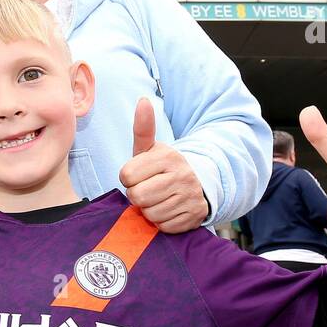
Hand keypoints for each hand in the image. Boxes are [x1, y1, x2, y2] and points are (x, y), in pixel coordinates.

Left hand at [119, 98, 208, 232]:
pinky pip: (163, 226)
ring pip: (150, 214)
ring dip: (149, 210)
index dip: (128, 178)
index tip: (139, 176)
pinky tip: (167, 209)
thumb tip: (143, 100)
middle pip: (137, 197)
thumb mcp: (152, 148)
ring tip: (157, 199)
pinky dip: (161, 221)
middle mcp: (181, 176)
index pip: (127, 176)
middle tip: (146, 190)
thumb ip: (143, 128)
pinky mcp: (193, 217)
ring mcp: (189, 197)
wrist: (198, 183)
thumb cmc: (164, 167)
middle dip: (137, 196)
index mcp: (167, 157)